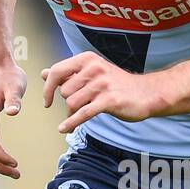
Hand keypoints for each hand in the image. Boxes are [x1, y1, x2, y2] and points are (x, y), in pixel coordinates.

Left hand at [41, 52, 162, 132]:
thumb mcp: (92, 73)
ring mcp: (102, 84)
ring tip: (82, 114)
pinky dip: (71, 122)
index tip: (47, 101)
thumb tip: (43, 74)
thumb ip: (68, 73)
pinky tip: (65, 129)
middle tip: (78, 107)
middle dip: (67, 103)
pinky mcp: (109, 100)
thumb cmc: (117, 84)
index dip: (47, 88)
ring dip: (73, 113)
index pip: (57, 71)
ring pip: (71, 103)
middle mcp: (94, 69)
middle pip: (64, 91)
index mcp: (87, 59)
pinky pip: (82, 113)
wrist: (146, 93)